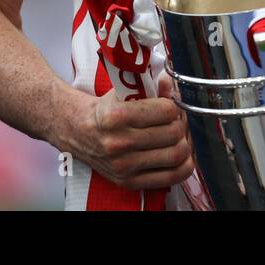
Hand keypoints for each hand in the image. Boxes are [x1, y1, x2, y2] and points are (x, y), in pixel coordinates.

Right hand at [73, 73, 193, 189]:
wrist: (79, 132)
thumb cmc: (104, 111)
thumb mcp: (122, 92)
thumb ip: (149, 87)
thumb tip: (171, 83)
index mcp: (116, 116)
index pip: (166, 111)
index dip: (174, 106)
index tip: (170, 107)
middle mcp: (119, 143)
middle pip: (173, 133)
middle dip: (181, 124)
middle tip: (178, 120)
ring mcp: (124, 165)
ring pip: (175, 155)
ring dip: (184, 143)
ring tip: (179, 136)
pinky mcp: (128, 181)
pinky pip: (170, 177)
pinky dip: (184, 166)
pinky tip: (182, 156)